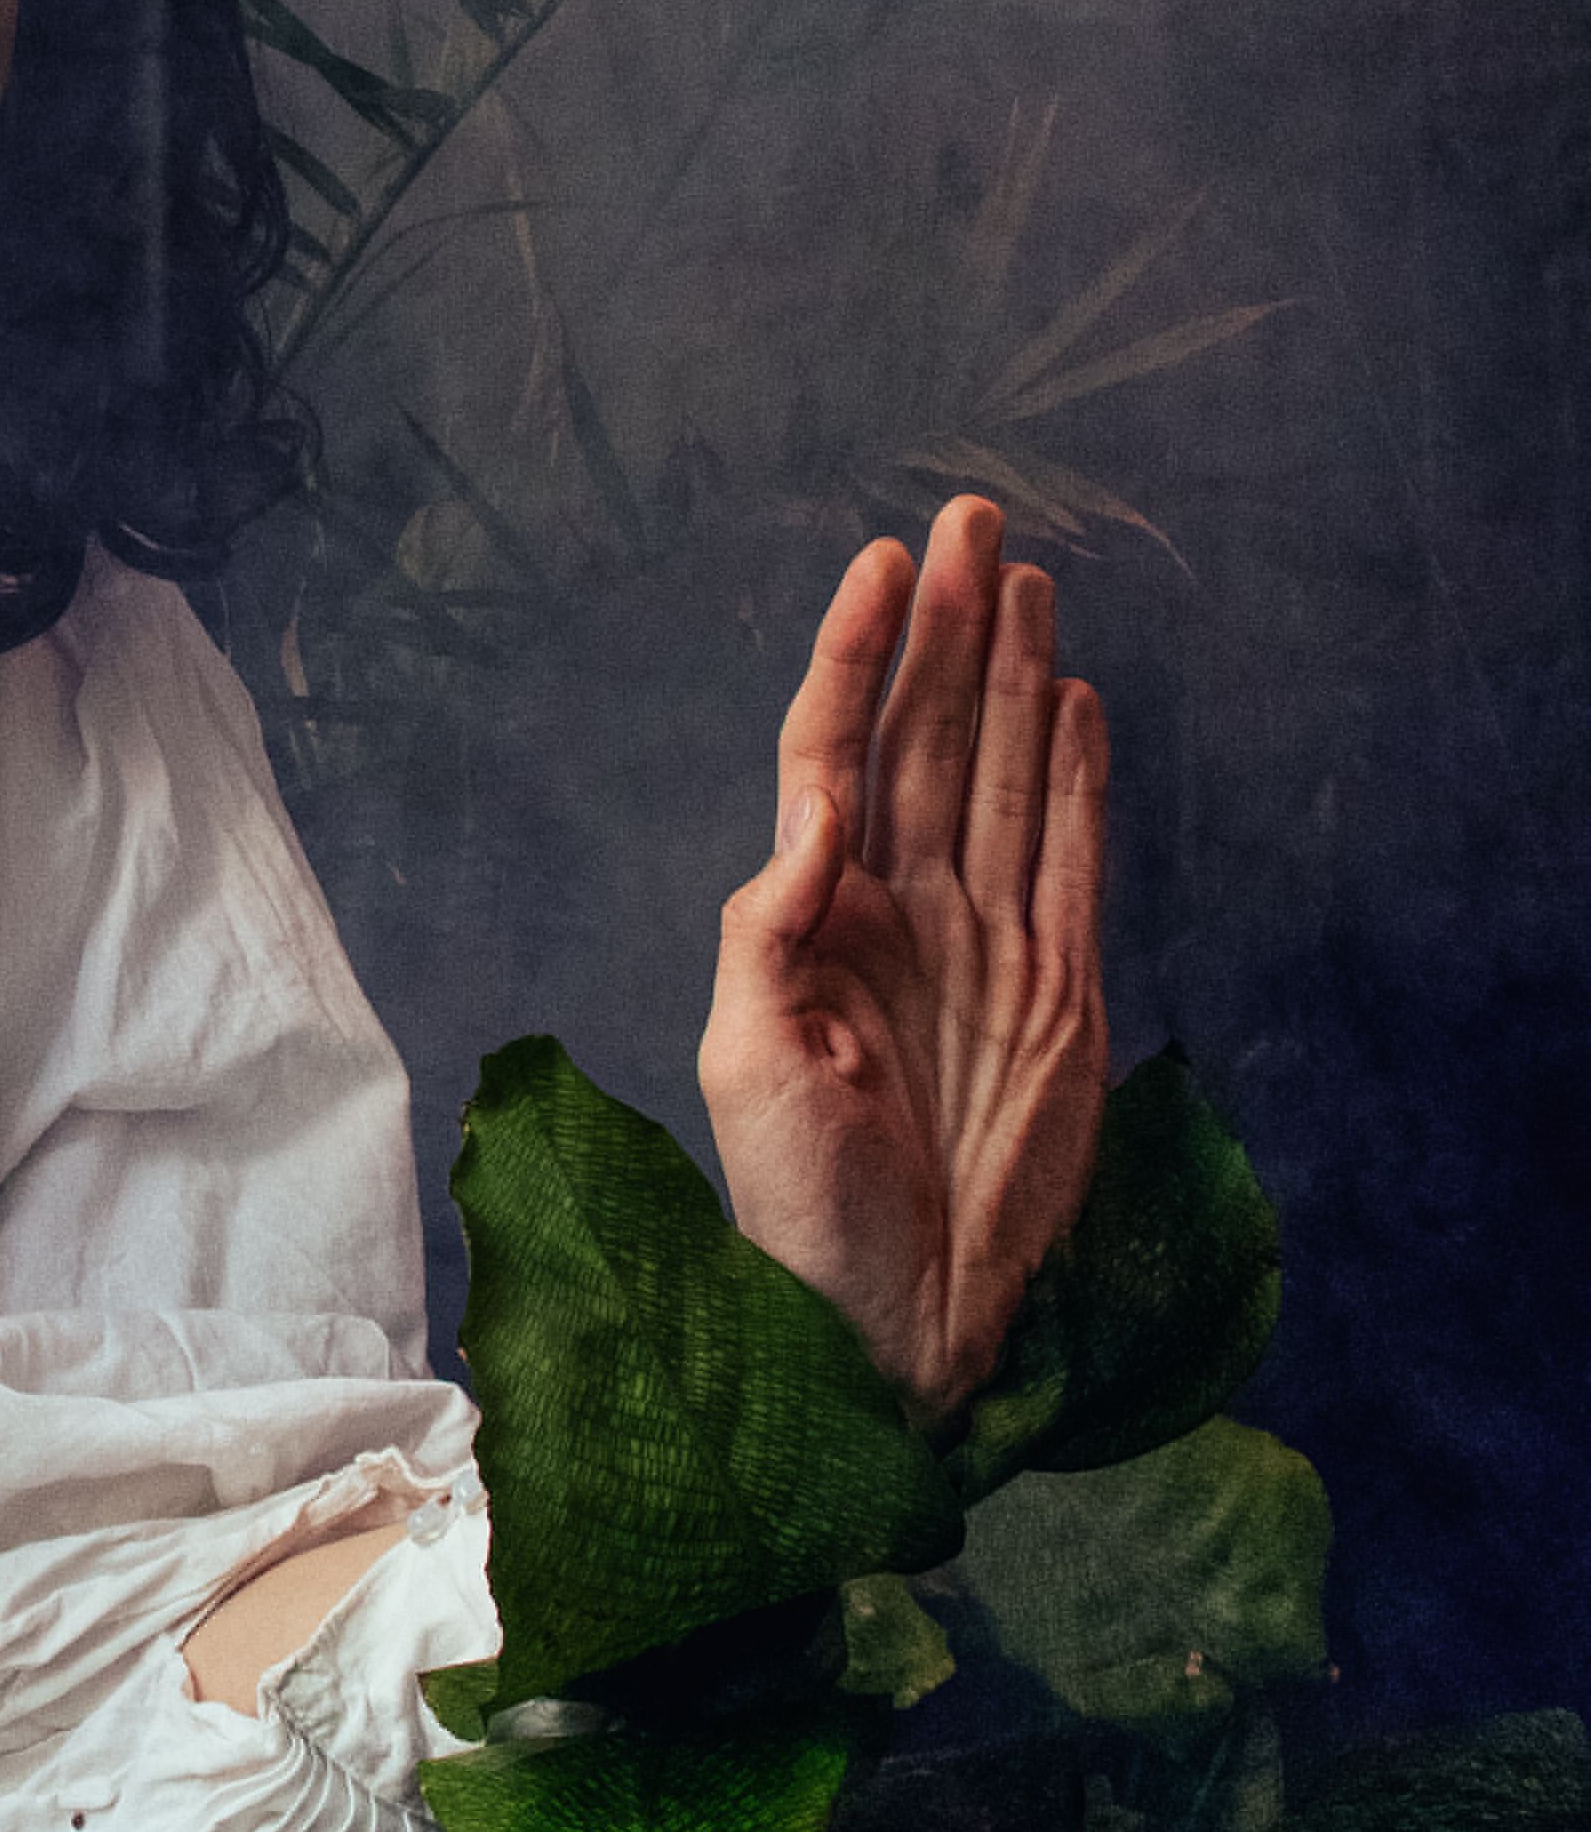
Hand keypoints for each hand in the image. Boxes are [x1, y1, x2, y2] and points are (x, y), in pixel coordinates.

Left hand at [695, 494, 1109, 1421]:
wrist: (893, 1316)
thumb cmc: (798, 1206)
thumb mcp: (749, 1063)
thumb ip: (772, 926)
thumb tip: (815, 805)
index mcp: (815, 917)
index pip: (837, 751)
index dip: (859, 656)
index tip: (881, 562)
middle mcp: (904, 909)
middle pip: (932, 736)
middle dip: (948, 627)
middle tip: (970, 515)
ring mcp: (988, 942)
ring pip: (1008, 773)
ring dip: (1016, 675)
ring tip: (1024, 577)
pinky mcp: (1060, 990)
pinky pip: (1075, 857)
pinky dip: (1080, 777)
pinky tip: (1078, 700)